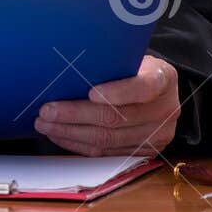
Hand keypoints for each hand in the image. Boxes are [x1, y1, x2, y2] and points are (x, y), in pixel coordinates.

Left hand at [33, 54, 179, 157]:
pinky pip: (106, 153)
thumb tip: (68, 67)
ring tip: (46, 124)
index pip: (143, 87)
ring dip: (72, 133)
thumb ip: (111, 63)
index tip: (90, 93)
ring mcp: (157, 135)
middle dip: (77, 115)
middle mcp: (166, 110)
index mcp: (164, 79)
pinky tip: (60, 135)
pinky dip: (79, 145)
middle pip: (118, 118)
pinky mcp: (144, 153)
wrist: (156, 92)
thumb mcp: (130, 58)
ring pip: (109, 140)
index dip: (117, 92)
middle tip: (47, 111)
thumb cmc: (135, 69)